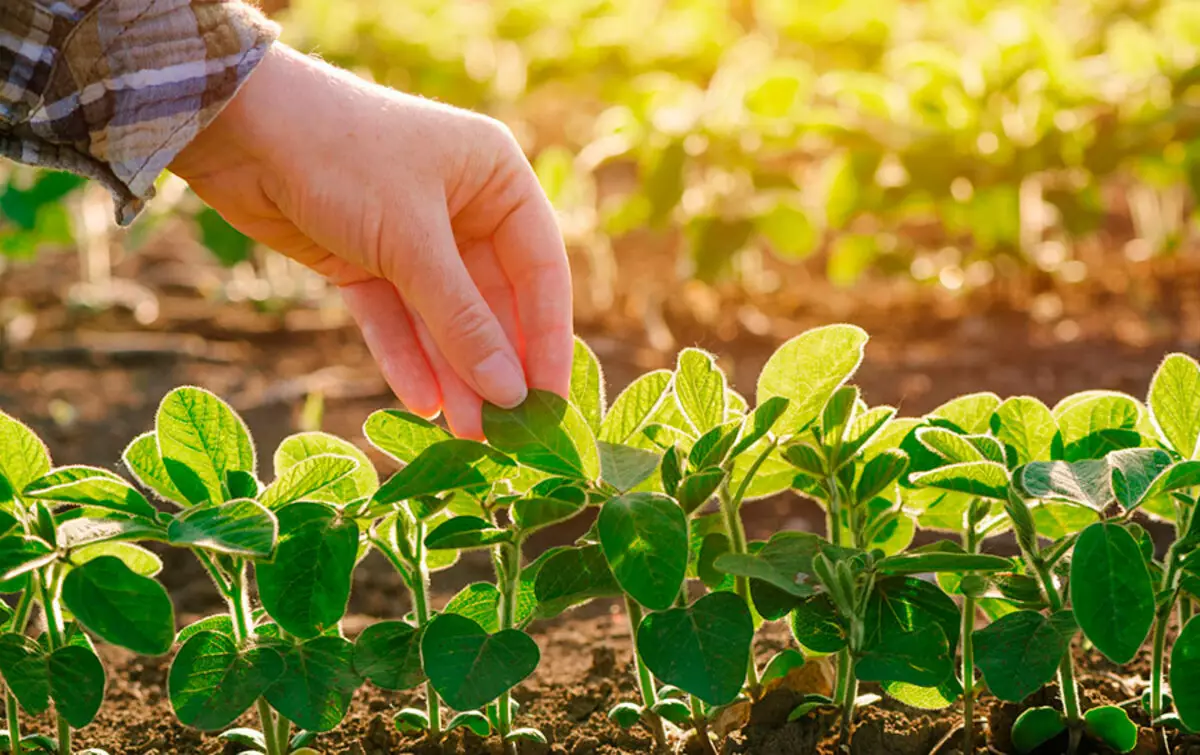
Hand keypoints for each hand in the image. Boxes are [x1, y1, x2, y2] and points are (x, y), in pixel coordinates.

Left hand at [170, 44, 571, 437]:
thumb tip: (510, 396)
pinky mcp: (364, 260)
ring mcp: (412, 237)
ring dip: (453, 374)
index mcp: (497, 179)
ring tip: (466, 433)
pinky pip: (395, 319)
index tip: (550, 403)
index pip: (540, 271)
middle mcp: (464, 207)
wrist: (235, 127)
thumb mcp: (412, 242)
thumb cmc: (341, 157)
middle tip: (505, 433)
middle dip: (494, 367)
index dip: (547, 341)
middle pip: (492, 303)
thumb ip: (462, 321)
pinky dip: (406, 357)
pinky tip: (423, 402)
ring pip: (443, 319)